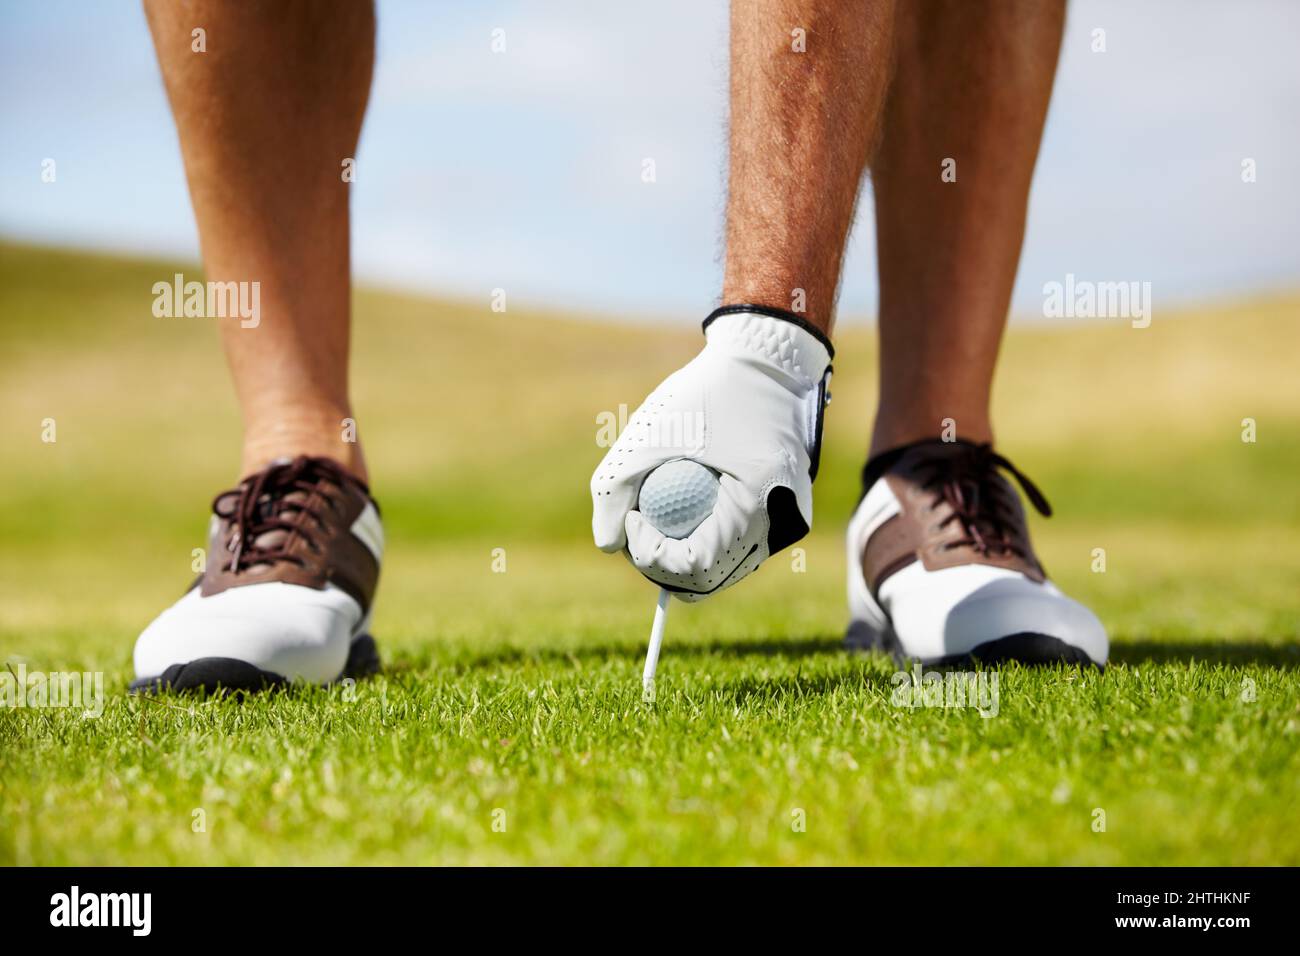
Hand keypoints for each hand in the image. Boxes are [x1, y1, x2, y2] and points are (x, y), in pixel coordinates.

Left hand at [591, 306, 831, 600]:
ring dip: (682, 557)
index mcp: (758, 503)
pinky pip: (739, 546)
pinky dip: (706, 540)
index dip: (652, 555)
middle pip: (711, 578)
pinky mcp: (786, 515)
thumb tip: (608, 544)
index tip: (631, 519)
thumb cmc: (706, 390)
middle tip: (637, 526)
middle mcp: (783, 523)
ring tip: (655, 517)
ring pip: (725, 569)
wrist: (766, 361)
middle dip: (663, 564)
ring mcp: (788, 522)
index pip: (696, 566)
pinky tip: (680, 512)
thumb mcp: (649, 432)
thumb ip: (615, 488)